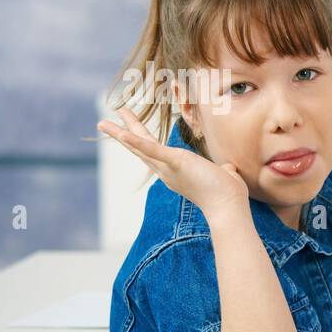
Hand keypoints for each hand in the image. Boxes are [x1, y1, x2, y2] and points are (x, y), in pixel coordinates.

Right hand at [97, 107, 248, 220]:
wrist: (229, 208)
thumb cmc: (228, 195)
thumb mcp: (224, 177)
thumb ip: (223, 170)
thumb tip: (228, 169)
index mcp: (175, 172)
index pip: (154, 154)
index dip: (141, 143)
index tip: (130, 133)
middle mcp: (166, 171)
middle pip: (139, 149)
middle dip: (124, 133)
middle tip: (104, 123)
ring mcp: (169, 168)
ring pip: (139, 147)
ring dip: (120, 133)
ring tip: (101, 123)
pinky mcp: (176, 162)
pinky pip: (152, 149)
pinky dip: (136, 140)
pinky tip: (122, 131)